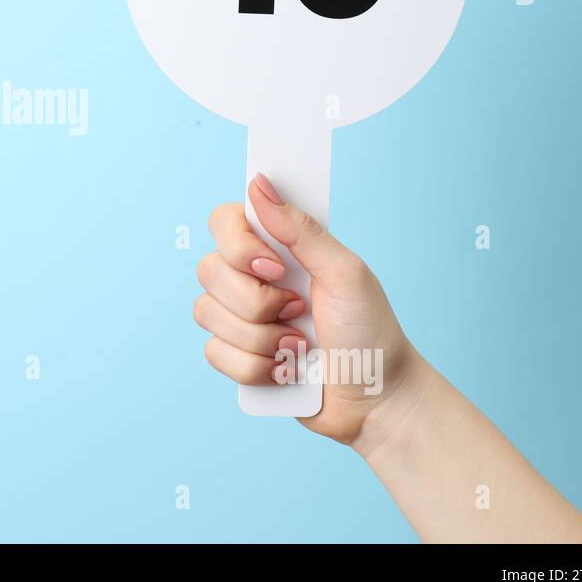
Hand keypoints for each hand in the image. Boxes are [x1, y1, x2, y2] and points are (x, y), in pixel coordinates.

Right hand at [195, 172, 426, 448]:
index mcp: (276, 248)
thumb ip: (300, 229)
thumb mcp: (345, 272)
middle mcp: (251, 277)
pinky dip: (257, 366)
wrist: (374, 398)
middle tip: (299, 310)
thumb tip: (259, 183)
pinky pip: (215, 353)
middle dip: (257, 301)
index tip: (275, 267)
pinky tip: (287, 369)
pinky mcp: (236, 356)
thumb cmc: (369, 331)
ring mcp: (240, 317)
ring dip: (261, 337)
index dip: (238, 244)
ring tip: (299, 344)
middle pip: (209, 269)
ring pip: (207, 313)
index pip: (223, 221)